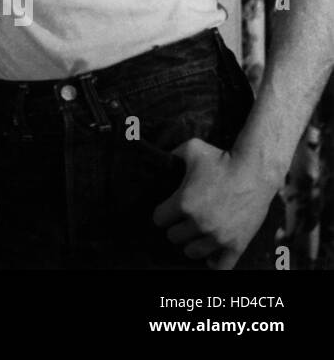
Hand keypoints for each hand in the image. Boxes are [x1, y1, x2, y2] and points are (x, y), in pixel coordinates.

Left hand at [152, 138, 275, 268]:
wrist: (256, 170)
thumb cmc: (222, 158)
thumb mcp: (191, 149)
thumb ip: (171, 155)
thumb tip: (160, 158)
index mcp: (184, 203)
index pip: (159, 219)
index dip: (162, 213)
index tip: (167, 210)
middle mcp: (199, 223)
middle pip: (173, 237)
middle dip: (176, 227)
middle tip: (183, 220)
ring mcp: (218, 236)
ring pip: (192, 252)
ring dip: (191, 243)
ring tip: (195, 234)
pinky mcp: (237, 244)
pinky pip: (220, 266)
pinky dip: (213, 262)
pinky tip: (210, 253)